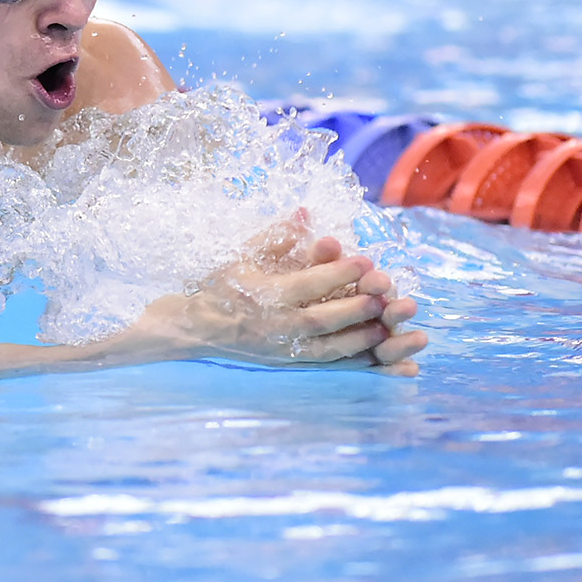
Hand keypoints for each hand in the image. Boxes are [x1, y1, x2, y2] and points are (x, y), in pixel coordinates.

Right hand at [135, 211, 426, 374]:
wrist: (195, 327)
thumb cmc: (219, 285)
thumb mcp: (240, 254)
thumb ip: (275, 236)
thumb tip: (305, 213)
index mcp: (262, 296)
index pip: (305, 285)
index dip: (336, 273)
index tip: (364, 259)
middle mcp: (273, 327)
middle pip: (320, 320)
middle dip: (355, 308)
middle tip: (386, 295)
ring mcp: (281, 351)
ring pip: (326, 350)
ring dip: (359, 339)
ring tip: (386, 327)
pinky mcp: (287, 365)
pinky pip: (325, 368)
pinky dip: (352, 365)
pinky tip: (376, 358)